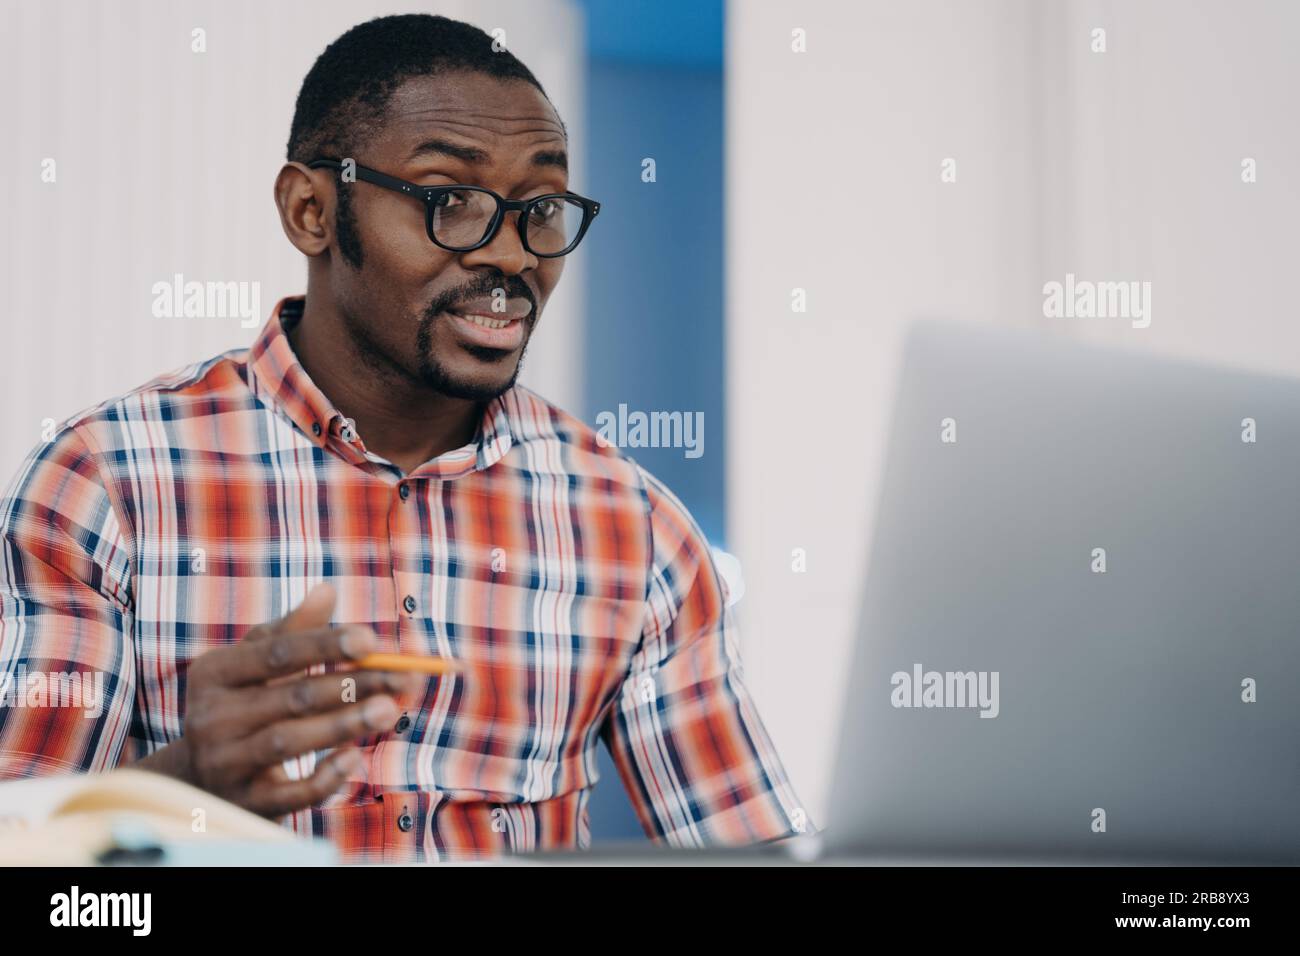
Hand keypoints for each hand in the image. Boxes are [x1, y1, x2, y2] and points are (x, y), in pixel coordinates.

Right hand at [139, 581, 417, 818]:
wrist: (192, 781)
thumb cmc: (237, 705)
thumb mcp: (251, 664)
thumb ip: (290, 631)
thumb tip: (328, 590)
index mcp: (214, 673)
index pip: (275, 654)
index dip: (325, 645)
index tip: (372, 640)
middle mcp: (211, 718)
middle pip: (293, 697)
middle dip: (354, 686)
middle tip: (404, 679)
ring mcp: (224, 764)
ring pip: (289, 742)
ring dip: (344, 725)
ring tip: (390, 711)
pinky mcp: (243, 805)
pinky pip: (288, 794)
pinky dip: (323, 776)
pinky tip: (355, 758)